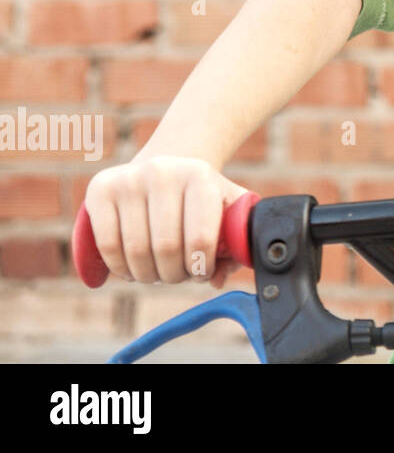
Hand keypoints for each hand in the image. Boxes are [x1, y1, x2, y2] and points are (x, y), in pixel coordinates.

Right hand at [81, 155, 250, 286]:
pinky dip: (120, 269)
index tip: (202, 273)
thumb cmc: (199, 200)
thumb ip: (234, 245)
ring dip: (148, 275)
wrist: (164, 171)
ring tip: (158, 273)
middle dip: (174, 274)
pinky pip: (108, 245)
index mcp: (199, 175)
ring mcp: (129, 179)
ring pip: (136, 251)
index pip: (200, 239)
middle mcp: (163, 171)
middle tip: (178, 275)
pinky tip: (133, 269)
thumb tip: (216, 281)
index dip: (201, 267)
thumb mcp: (225, 211)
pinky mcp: (100, 188)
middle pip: (166, 248)